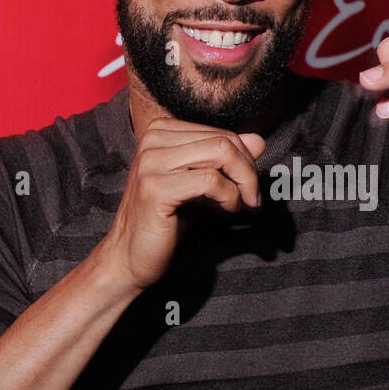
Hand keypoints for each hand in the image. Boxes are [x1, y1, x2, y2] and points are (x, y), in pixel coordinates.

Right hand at [94, 117, 265, 292]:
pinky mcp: (155, 187)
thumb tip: (258, 140)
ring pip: (221, 153)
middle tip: (253, 200)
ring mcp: (151, 161)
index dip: (245, 160)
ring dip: (242, 183)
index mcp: (161, 132)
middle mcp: (153, 139)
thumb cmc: (167, 221)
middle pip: (224, 140)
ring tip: (240, 206)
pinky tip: (224, 213)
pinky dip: (229, 197)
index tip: (249, 188)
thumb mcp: (202, 185)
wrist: (130, 257)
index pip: (221, 133)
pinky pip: (210, 180)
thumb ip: (227, 160)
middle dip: (249, 172)